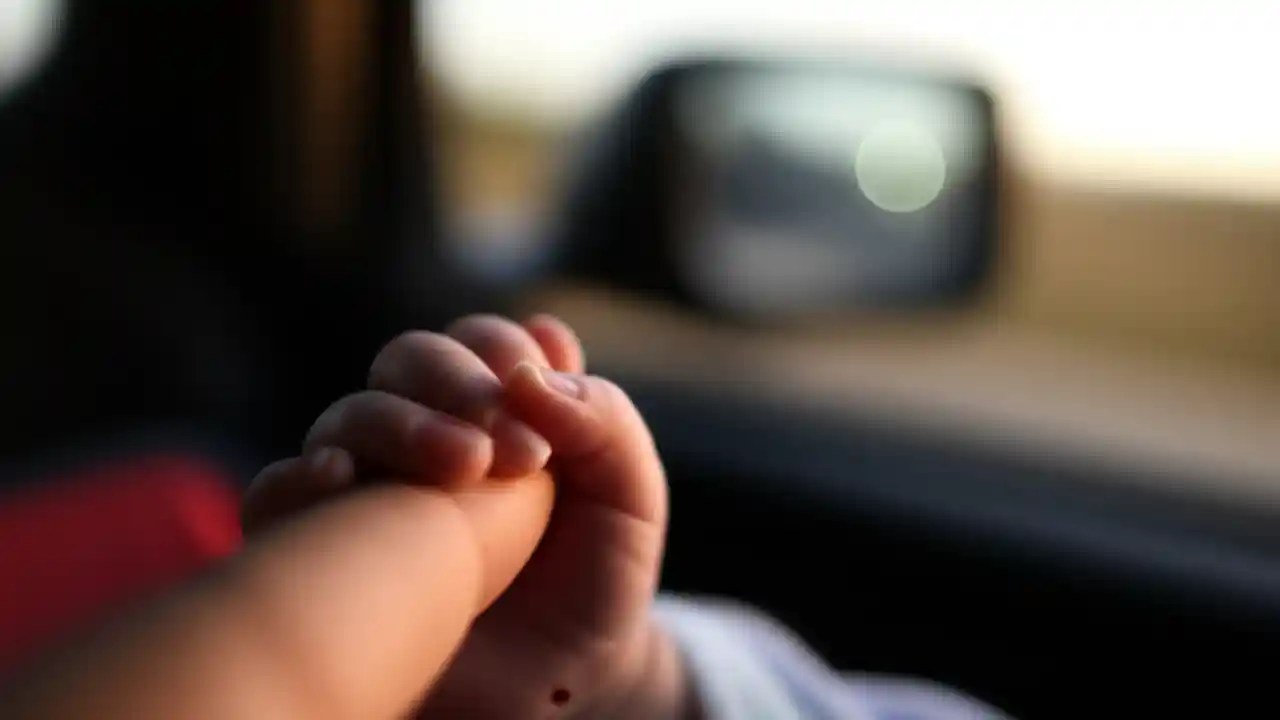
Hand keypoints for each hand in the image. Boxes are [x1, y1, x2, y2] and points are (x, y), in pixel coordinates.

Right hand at [243, 314, 690, 718]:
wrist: (559, 684)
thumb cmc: (597, 581)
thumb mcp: (630, 499)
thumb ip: (604, 422)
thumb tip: (533, 366)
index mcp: (497, 406)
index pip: (480, 341)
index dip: (505, 356)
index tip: (543, 418)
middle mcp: (426, 431)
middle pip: (408, 360)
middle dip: (455, 384)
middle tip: (510, 451)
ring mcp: (371, 485)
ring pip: (351, 415)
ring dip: (398, 424)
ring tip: (461, 469)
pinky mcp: (322, 543)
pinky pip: (280, 492)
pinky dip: (298, 476)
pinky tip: (336, 477)